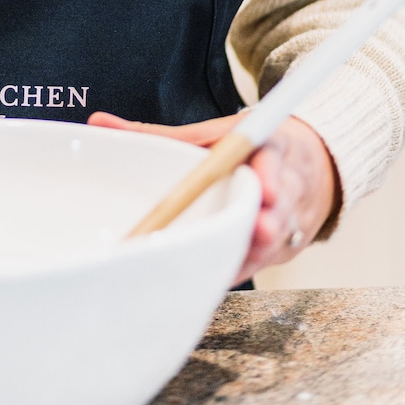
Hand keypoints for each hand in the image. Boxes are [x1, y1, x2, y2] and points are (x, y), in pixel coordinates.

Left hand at [88, 111, 340, 281]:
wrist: (307, 162)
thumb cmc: (246, 148)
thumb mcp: (213, 133)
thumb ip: (160, 134)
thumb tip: (96, 123)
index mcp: (269, 149)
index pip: (273, 158)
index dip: (270, 175)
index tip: (264, 188)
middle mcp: (284, 186)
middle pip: (280, 206)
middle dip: (269, 222)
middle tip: (258, 230)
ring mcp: (289, 220)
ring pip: (276, 240)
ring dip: (257, 252)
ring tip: (240, 260)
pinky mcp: (285, 249)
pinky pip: (263, 263)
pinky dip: (241, 268)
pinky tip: (213, 280)